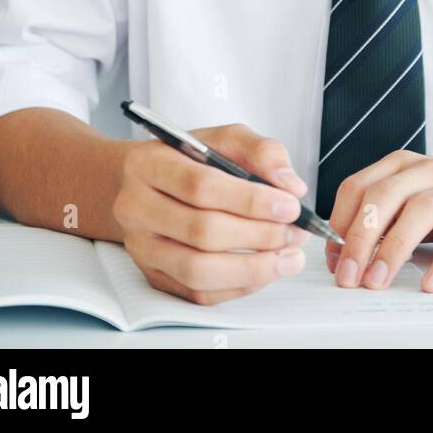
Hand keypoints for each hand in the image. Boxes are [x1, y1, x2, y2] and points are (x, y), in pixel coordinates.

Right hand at [113, 123, 311, 303]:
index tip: (290, 205)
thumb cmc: (188, 160)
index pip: (202, 187)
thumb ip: (261, 152)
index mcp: (149, 164)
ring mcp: (141, 248)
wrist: (143, 183)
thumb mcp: (223, 138)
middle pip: (202, 232)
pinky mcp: (153, 276)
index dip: (250, 201)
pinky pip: (197, 293)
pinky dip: (238, 286)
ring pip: (197, 270)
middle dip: (259, 235)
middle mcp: (136, 208)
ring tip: (288, 257)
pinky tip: (264, 270)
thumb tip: (290, 186)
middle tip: (295, 232)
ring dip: (252, 268)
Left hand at [324, 151, 432, 291]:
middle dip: (359, 238)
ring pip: (420, 212)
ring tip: (377, 281)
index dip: (340, 223)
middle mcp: (429, 171)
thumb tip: (342, 253)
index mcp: (404, 165)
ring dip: (393, 248)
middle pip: (383, 196)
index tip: (333, 259)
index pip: (358, 186)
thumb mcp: (416, 196)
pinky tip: (430, 283)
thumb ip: (383, 217)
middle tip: (347, 277)